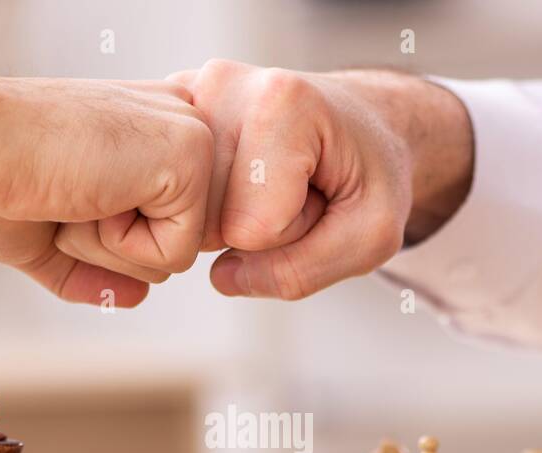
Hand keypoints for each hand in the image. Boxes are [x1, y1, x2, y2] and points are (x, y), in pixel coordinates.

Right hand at [0, 67, 212, 307]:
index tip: (60, 188)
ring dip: (112, 246)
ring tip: (73, 189)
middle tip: (64, 192)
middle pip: (178, 245)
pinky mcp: (189, 157)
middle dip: (111, 247)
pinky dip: (119, 245)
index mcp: (151, 127)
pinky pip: (176, 255)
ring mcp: (191, 135)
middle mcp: (178, 122)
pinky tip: (87, 193)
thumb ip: (94, 267)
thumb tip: (138, 296)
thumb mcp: (45, 236)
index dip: (108, 237)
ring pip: (181, 254)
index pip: (166, 226)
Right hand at [169, 61, 473, 299]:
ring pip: (186, 213)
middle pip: (210, 222)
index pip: (252, 229)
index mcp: (281, 104)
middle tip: (296, 190)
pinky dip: (206, 200)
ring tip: (271, 180)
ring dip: (231, 214)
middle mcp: (222, 85)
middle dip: (256, 227)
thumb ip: (300, 271)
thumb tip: (223, 278)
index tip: (318, 195)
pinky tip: (238, 174)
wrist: (365, 123)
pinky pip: (172, 194)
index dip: (291, 233)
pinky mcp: (169, 110)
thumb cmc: (373, 174)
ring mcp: (189, 93)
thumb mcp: (370, 237)